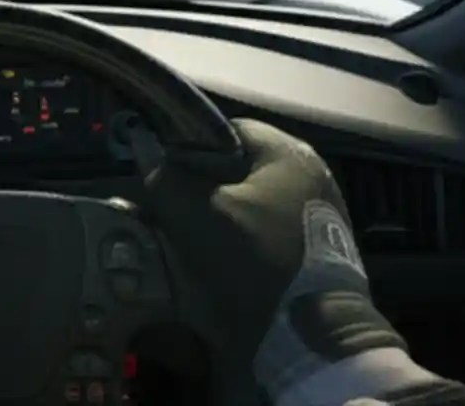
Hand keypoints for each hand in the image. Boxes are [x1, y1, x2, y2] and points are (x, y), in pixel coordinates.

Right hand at [136, 118, 404, 397]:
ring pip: (253, 201)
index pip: (227, 130)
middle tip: (179, 214)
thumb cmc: (257, 260)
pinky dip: (245, 242)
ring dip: (223, 219)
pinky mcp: (321, 247)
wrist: (310, 334)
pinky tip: (227, 265)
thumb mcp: (198, 216)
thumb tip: (143, 150)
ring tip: (197, 243)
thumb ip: (166, 179)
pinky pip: (270, 230)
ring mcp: (321, 212)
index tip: (170, 180)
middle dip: (206, 189)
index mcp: (290, 153)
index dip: (191, 150)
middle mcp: (312, 173)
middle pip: (239, 168)